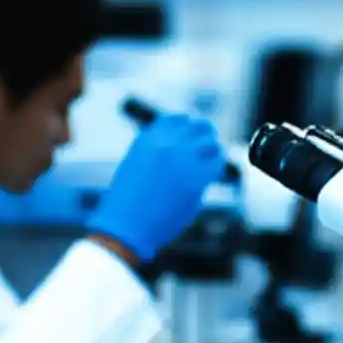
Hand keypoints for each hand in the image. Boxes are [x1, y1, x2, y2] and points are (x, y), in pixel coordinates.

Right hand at [86, 114, 226, 262]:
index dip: (188, 129)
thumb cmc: (129, 202)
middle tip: (207, 151)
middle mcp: (167, 142)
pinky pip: (216, 163)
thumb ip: (157, 153)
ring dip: (214, 151)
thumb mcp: (136, 165)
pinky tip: (212, 176)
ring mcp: (182, 158)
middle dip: (205, 136)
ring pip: (211, 141)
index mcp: (149, 138)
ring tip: (210, 164)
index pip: (178, 119)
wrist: (126, 224)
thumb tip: (179, 152)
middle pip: (199, 126)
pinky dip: (217, 167)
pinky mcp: (196, 178)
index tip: (191, 141)